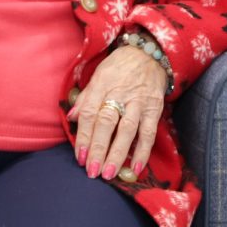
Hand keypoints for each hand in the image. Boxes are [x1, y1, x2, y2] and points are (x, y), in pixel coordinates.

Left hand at [70, 45, 167, 180]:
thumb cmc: (120, 66)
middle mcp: (119, 93)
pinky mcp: (154, 108)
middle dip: (98, 149)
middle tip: (91, 171)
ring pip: (127, 130)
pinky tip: (136, 168)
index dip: (83, 136)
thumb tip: (72, 118)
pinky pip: (148, 133)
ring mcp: (138, 102)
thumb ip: (86, 97)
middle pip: (106, 123)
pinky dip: (143, 151)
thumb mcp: (99, 74)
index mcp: (102, 84)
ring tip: (109, 173)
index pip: (89, 113)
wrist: (149, 53)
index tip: (79, 157)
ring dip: (118, 154)